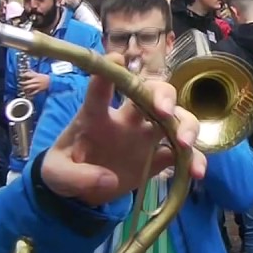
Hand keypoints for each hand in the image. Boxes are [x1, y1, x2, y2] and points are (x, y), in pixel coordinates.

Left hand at [21, 71, 49, 96]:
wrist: (51, 81)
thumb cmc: (44, 77)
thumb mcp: (38, 74)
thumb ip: (33, 72)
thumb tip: (28, 69)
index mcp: (36, 76)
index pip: (28, 74)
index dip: (23, 75)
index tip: (21, 76)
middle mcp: (36, 80)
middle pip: (27, 82)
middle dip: (23, 83)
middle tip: (20, 83)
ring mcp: (37, 85)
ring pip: (29, 87)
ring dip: (25, 88)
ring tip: (23, 88)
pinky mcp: (39, 90)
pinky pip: (34, 92)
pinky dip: (30, 94)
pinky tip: (28, 94)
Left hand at [40, 53, 204, 206]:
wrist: (80, 193)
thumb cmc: (65, 170)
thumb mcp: (56, 175)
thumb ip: (75, 176)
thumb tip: (109, 179)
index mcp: (96, 116)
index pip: (101, 89)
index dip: (108, 71)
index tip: (116, 59)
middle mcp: (126, 119)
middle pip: (152, 93)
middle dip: (162, 96)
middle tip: (164, 111)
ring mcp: (145, 137)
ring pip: (175, 118)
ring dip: (185, 124)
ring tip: (185, 143)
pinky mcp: (158, 158)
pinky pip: (182, 154)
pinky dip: (193, 160)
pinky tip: (196, 173)